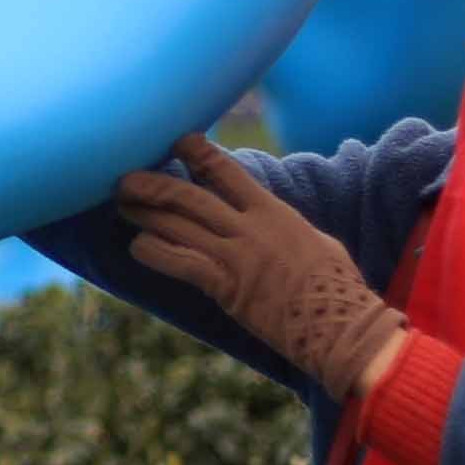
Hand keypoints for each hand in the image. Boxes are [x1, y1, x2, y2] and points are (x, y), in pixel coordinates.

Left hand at [112, 135, 405, 399]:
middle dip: (153, 185)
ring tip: (123, 205)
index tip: (176, 141)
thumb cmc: (335, 285)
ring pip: (178, 226)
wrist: (341, 324)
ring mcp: (235, 257)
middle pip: (189, 196)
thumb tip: (267, 217)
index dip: (197, 152)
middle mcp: (249, 228)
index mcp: (272, 211)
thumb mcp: (314, 240)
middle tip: (124, 178)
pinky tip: (136, 247)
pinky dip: (155, 252)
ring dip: (145, 215)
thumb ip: (283, 224)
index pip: (226, 171)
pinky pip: (181, 263)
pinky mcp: (226, 287)